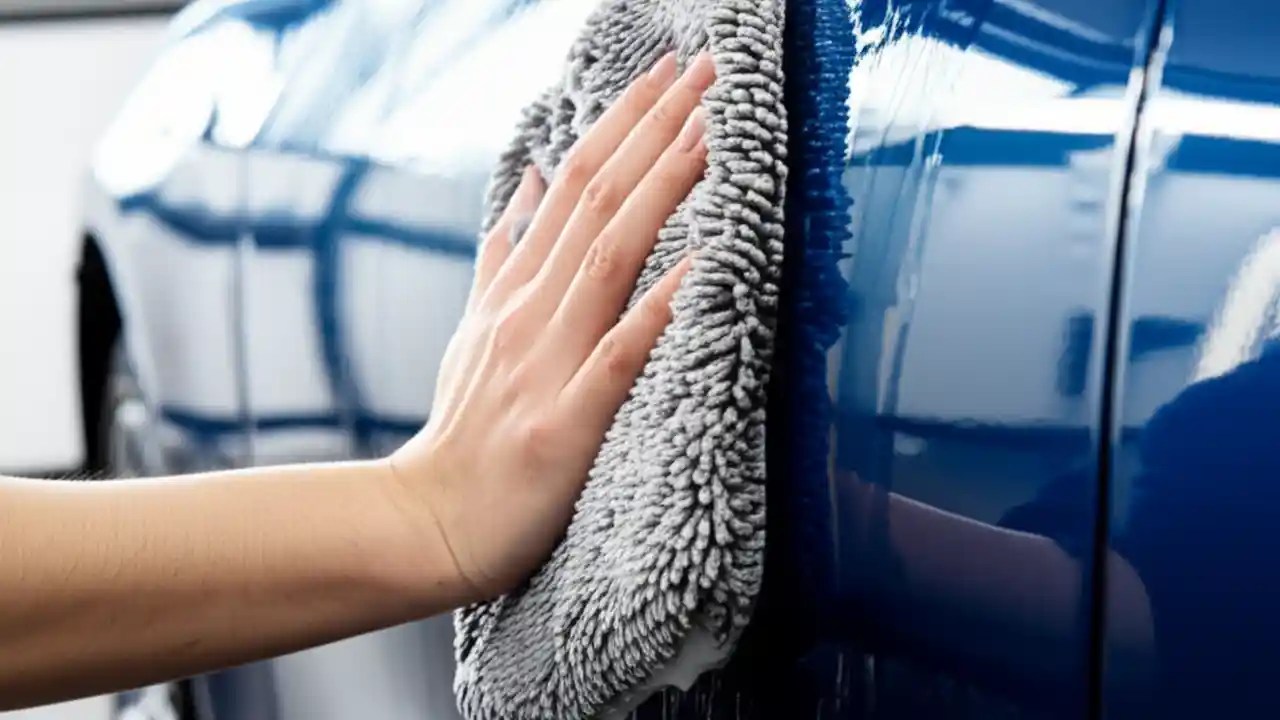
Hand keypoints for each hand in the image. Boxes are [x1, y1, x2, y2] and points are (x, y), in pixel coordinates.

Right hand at [388, 52, 715, 602]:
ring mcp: (545, 364)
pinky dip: (656, 309)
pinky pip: (617, 357)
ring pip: (607, 259)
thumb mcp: (475, 329)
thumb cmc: (464, 431)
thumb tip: (532, 182)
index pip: (575, 185)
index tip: (672, 74)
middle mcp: (529, 312)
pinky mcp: (564, 424)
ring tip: (709, 134)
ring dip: (659, 191)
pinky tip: (699, 269)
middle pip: (597, 202)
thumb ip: (503, 254)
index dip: (625, 124)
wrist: (429, 521)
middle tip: (708, 68)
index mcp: (514, 290)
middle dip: (654, 129)